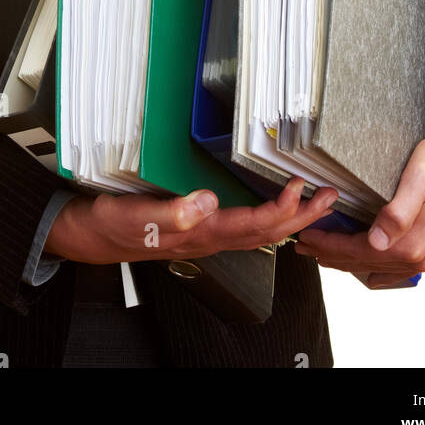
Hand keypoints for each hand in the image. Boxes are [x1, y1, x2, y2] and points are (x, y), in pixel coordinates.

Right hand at [45, 175, 338, 264]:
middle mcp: (211, 236)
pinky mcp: (200, 226)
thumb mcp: (139, 214)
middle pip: (268, 232)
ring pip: (261, 230)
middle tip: (331, 197)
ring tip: (318, 202)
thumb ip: (174, 211)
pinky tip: (278, 208)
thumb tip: (207, 199)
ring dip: (293, 217)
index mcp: (202, 232)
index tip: (302, 188)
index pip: (254, 224)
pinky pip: (247, 226)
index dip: (282, 208)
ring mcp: (207, 233)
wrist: (92, 235)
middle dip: (303, 216)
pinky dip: (270, 215)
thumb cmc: (114, 224)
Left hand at [292, 126, 424, 288]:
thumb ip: (398, 211)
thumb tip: (377, 241)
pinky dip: (377, 269)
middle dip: (331, 255)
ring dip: (350, 263)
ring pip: (379, 269)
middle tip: (304, 246)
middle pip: (363, 263)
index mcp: (410, 243)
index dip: (327, 245)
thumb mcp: (419, 178)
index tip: (304, 236)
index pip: (355, 251)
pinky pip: (400, 271)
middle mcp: (420, 258)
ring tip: (327, 254)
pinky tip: (368, 264)